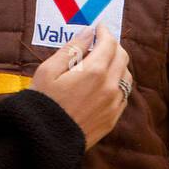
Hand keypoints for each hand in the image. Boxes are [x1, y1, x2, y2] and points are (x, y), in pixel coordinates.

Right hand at [30, 25, 131, 148]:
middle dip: (112, 45)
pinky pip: (123, 95)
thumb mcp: (49, 70)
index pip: (109, 43)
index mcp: (95, 71)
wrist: (44, 140)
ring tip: (101, 62)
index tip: (97, 27)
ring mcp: (114, 104)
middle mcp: (110, 87)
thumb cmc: (42, 102)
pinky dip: (118, 83)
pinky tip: (103, 84)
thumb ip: (72, 49)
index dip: (104, 32)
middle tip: (99, 42)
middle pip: (122, 57)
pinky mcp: (113, 118)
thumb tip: (88, 32)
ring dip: (117, 64)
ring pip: (126, 76)